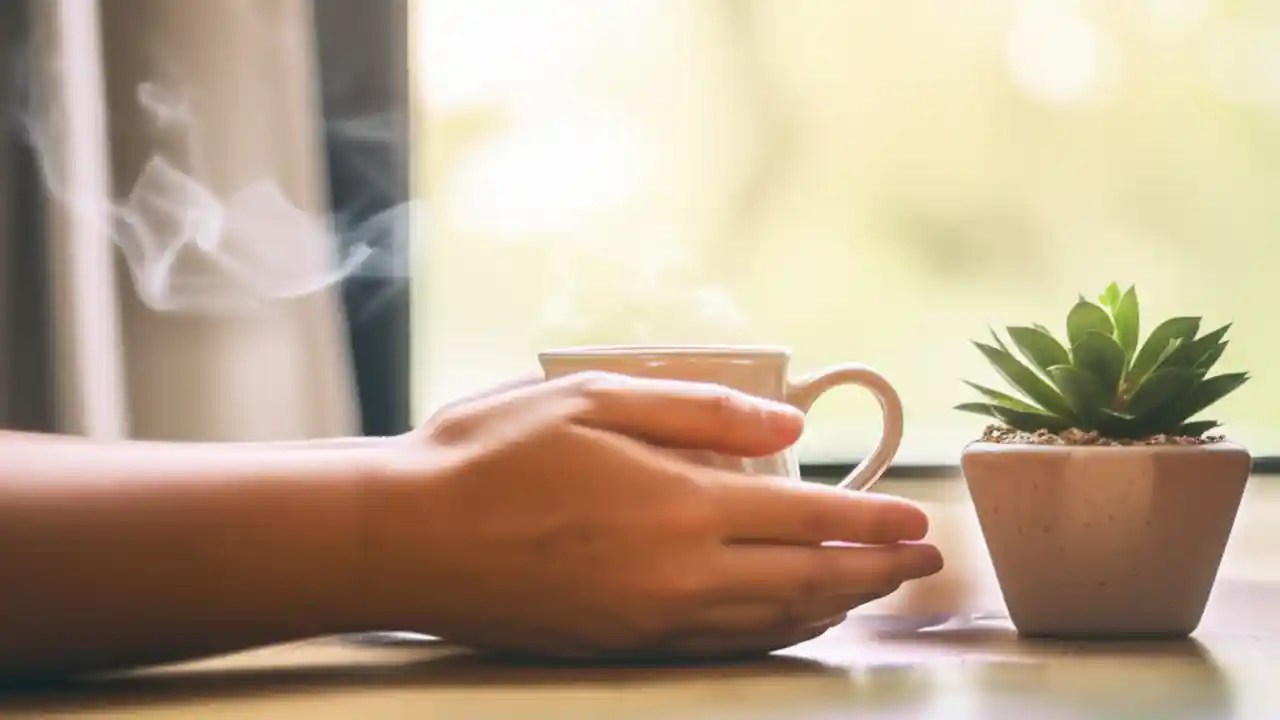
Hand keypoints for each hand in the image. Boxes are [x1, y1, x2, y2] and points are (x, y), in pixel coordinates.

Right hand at [364, 372, 941, 659]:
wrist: (407, 539)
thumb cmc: (491, 455)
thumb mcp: (592, 399)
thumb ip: (700, 413)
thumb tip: (787, 428)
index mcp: (677, 504)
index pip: (806, 517)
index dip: (870, 520)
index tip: (918, 521)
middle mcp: (677, 574)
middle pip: (805, 580)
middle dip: (873, 571)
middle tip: (922, 562)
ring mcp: (650, 620)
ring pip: (771, 621)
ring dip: (834, 606)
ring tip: (873, 590)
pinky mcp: (622, 646)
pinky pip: (724, 645)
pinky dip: (775, 631)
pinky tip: (791, 618)